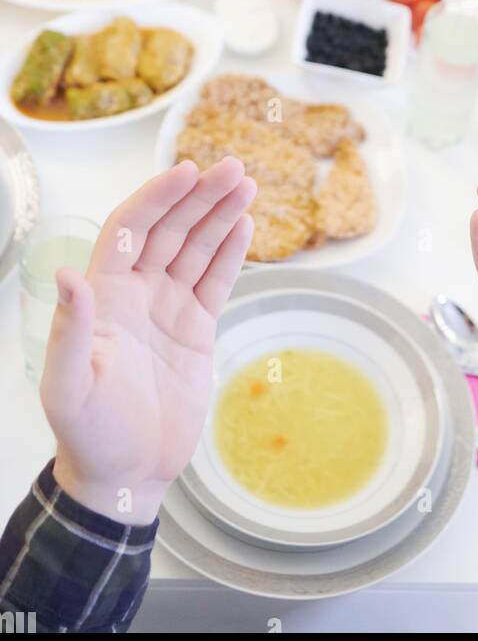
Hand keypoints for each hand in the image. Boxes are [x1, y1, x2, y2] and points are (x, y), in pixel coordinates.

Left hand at [42, 158, 255, 525]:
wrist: (126, 474)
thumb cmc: (89, 434)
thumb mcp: (69, 387)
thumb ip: (70, 330)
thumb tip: (67, 275)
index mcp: (104, 296)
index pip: (130, 230)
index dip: (158, 198)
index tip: (188, 172)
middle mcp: (136, 292)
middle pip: (170, 229)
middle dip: (199, 196)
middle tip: (233, 167)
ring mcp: (168, 308)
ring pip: (197, 248)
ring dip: (220, 214)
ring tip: (247, 184)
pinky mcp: (196, 329)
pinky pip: (216, 280)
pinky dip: (231, 251)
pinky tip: (246, 224)